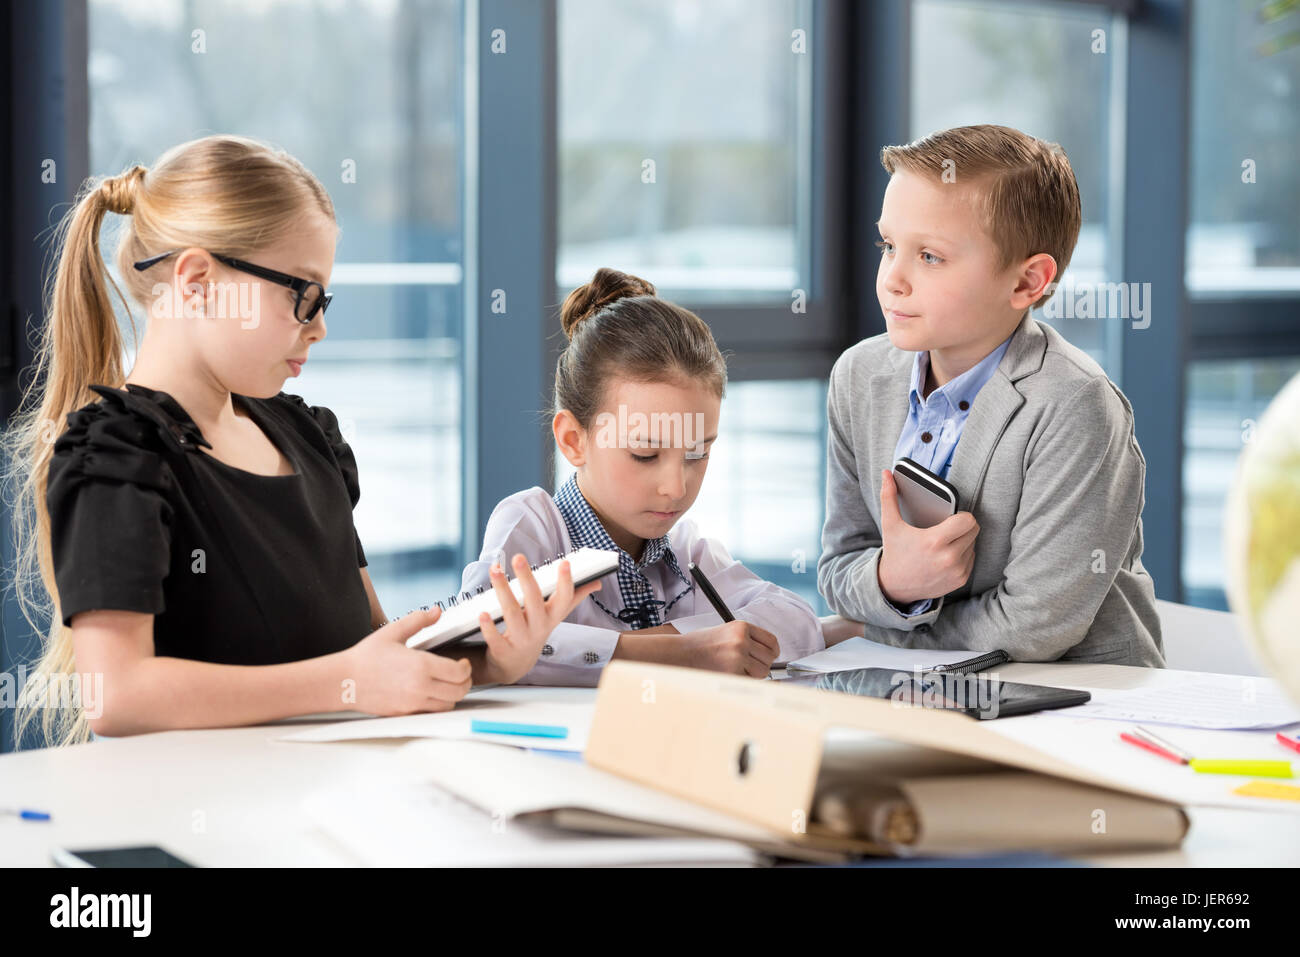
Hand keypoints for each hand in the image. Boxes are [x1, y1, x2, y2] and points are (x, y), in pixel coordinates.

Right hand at [339, 608, 472, 714]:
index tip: (462, 663)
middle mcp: (420, 687)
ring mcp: (413, 703)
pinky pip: (431, 713)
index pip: (459, 673)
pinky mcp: (406, 713)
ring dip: (453, 695)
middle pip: (459, 691)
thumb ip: (418, 620)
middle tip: (460, 674)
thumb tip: (436, 611)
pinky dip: (438, 705)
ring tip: (447, 684)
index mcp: (421, 666)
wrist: (344, 681)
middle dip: (465, 682)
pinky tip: (432, 693)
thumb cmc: (366, 657)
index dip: (466, 668)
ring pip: (448, 705)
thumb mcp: (392, 632)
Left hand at [475, 554, 601, 683]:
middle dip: (526, 577)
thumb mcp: (556, 615)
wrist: (516, 664)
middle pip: (534, 600)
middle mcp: (539, 627)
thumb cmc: (536, 630)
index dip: (566, 581)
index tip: (565, 563)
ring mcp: (521, 639)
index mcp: (553, 616)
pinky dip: (488, 626)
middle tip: (517, 557)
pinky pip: (496, 638)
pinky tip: (481, 612)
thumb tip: (597, 582)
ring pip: (512, 613)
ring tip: (495, 570)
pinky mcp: (503, 650)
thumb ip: (575, 597)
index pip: (564, 598)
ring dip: (503, 590)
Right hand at [681, 620, 779, 677]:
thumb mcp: (726, 631)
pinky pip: (749, 681)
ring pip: (762, 672)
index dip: (773, 651)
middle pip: (769, 658)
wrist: (682, 653)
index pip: (771, 640)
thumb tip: (769, 653)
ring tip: (738, 669)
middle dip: (762, 664)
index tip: (771, 655)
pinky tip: (729, 673)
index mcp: (741, 627)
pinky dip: (743, 680)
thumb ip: (747, 639)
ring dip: (754, 674)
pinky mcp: (732, 672)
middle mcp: (741, 640)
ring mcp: (737, 657)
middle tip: (749, 665)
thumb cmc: (701, 644)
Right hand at [876, 468, 978, 603]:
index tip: (952, 517)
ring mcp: (956, 571)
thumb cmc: (895, 552)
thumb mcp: (890, 525)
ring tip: (945, 543)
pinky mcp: (960, 580)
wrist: (895, 587)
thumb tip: (886, 473)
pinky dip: (963, 555)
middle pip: (974, 531)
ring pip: (973, 544)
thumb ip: (889, 497)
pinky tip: (947, 555)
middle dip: (963, 526)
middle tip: (948, 528)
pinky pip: (972, 559)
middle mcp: (949, 558)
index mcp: (934, 541)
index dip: (962, 516)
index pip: (968, 520)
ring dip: (964, 541)